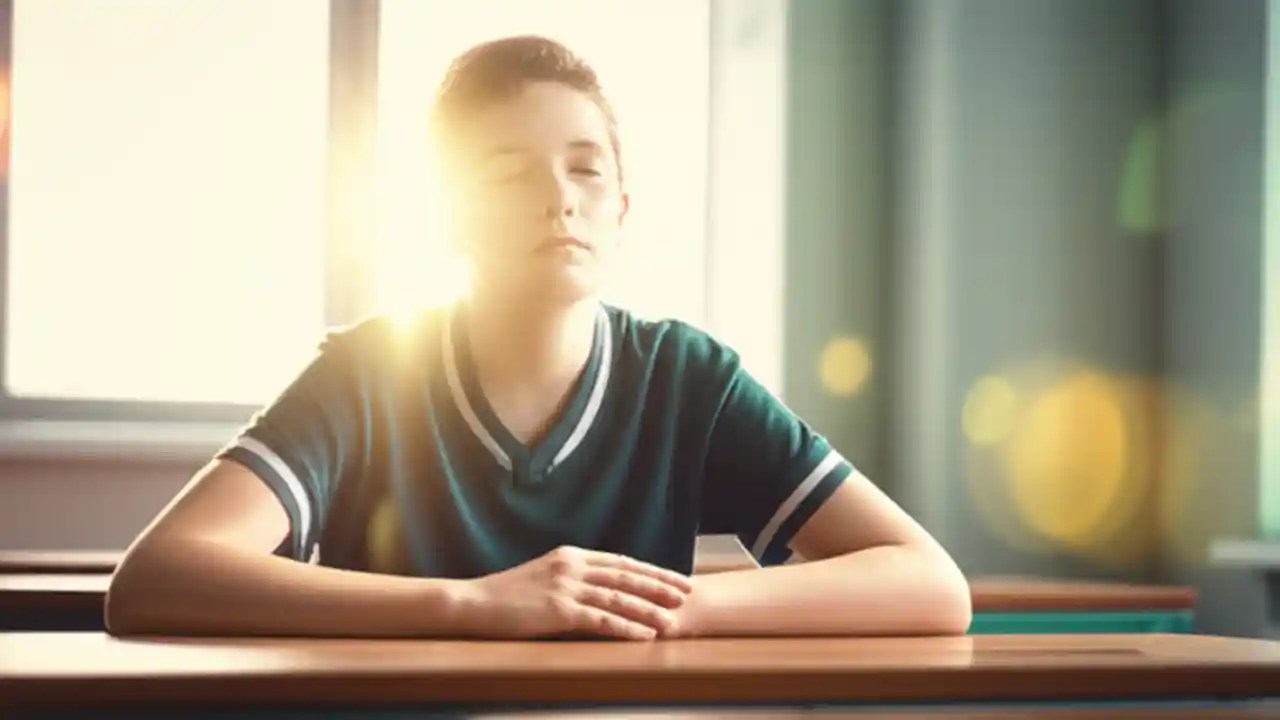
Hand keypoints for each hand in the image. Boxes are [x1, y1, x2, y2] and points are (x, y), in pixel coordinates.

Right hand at [459, 546, 692, 640]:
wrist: (474, 603)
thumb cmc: (507, 595)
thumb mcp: (544, 576)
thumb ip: (572, 578)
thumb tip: (601, 589)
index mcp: (571, 555)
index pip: (621, 561)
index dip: (651, 571)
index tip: (675, 578)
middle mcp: (572, 566)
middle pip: (626, 576)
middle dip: (659, 585)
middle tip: (686, 594)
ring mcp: (566, 587)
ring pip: (618, 598)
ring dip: (649, 610)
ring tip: (673, 620)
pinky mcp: (558, 610)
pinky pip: (601, 620)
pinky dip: (626, 628)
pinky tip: (644, 635)